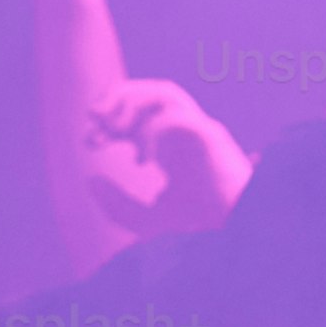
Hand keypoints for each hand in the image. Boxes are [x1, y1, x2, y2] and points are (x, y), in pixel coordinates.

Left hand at [76, 78, 249, 236]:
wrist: (236, 235)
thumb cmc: (198, 228)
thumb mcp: (146, 221)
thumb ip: (118, 205)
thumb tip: (91, 180)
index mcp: (171, 145)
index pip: (136, 113)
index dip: (107, 119)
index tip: (90, 141)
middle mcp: (185, 131)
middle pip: (148, 91)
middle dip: (116, 98)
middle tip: (94, 120)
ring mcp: (200, 130)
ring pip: (165, 91)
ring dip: (133, 102)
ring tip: (116, 128)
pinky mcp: (212, 139)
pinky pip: (180, 116)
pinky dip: (155, 130)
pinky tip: (143, 159)